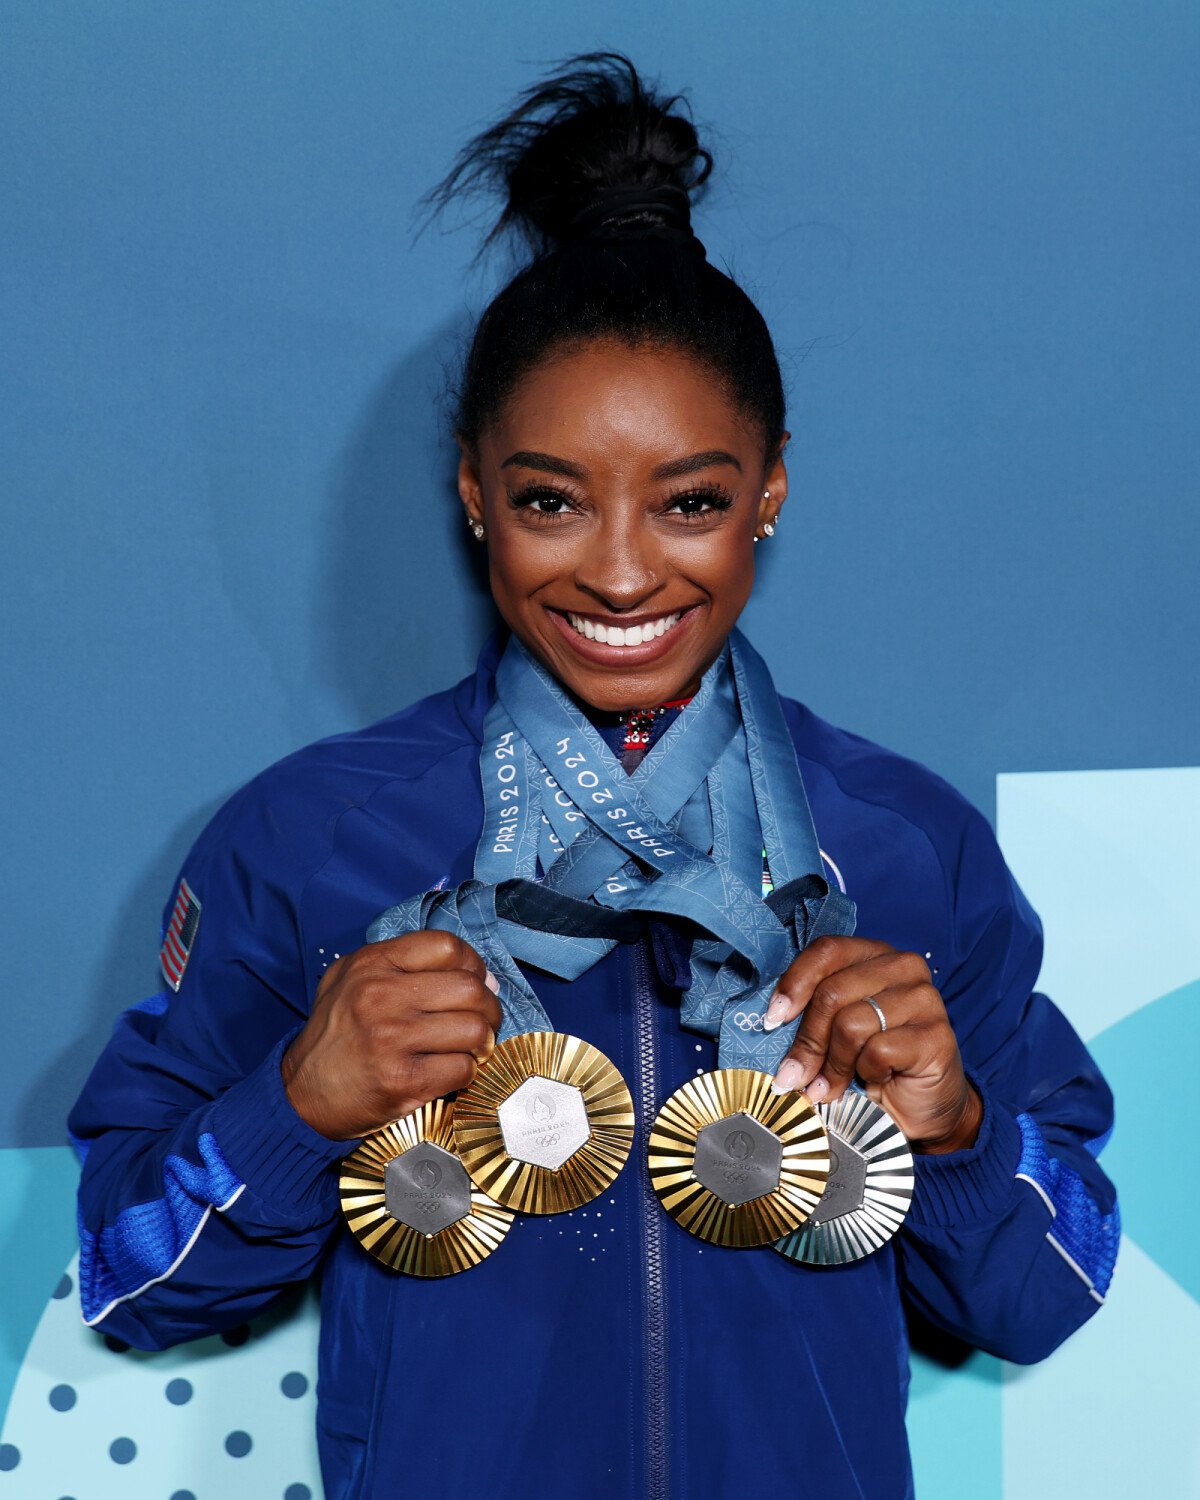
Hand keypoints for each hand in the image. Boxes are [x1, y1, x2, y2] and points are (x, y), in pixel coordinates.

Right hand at [280, 932, 502, 1139]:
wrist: (300, 1094)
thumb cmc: (337, 1034)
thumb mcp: (351, 978)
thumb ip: (404, 964)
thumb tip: (477, 974)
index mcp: (373, 964)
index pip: (447, 947)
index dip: (473, 964)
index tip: (475, 981)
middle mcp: (381, 996)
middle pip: (470, 990)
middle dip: (489, 1007)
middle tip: (484, 1020)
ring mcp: (391, 1039)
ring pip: (474, 1030)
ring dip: (480, 1042)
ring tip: (468, 1047)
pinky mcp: (402, 1080)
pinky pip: (463, 1069)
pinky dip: (466, 1072)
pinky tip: (449, 1071)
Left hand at [762, 936, 981, 1153]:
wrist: (920, 1107)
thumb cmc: (872, 1063)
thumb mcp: (835, 1028)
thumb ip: (813, 1012)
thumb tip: (772, 1020)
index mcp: (874, 954)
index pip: (827, 951)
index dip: (794, 983)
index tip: (773, 1019)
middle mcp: (904, 967)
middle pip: (832, 992)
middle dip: (807, 1041)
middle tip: (794, 1075)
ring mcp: (924, 999)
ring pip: (851, 1024)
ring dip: (833, 1064)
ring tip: (829, 1086)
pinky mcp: (936, 1035)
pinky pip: (878, 1050)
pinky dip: (865, 1073)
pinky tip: (874, 1081)